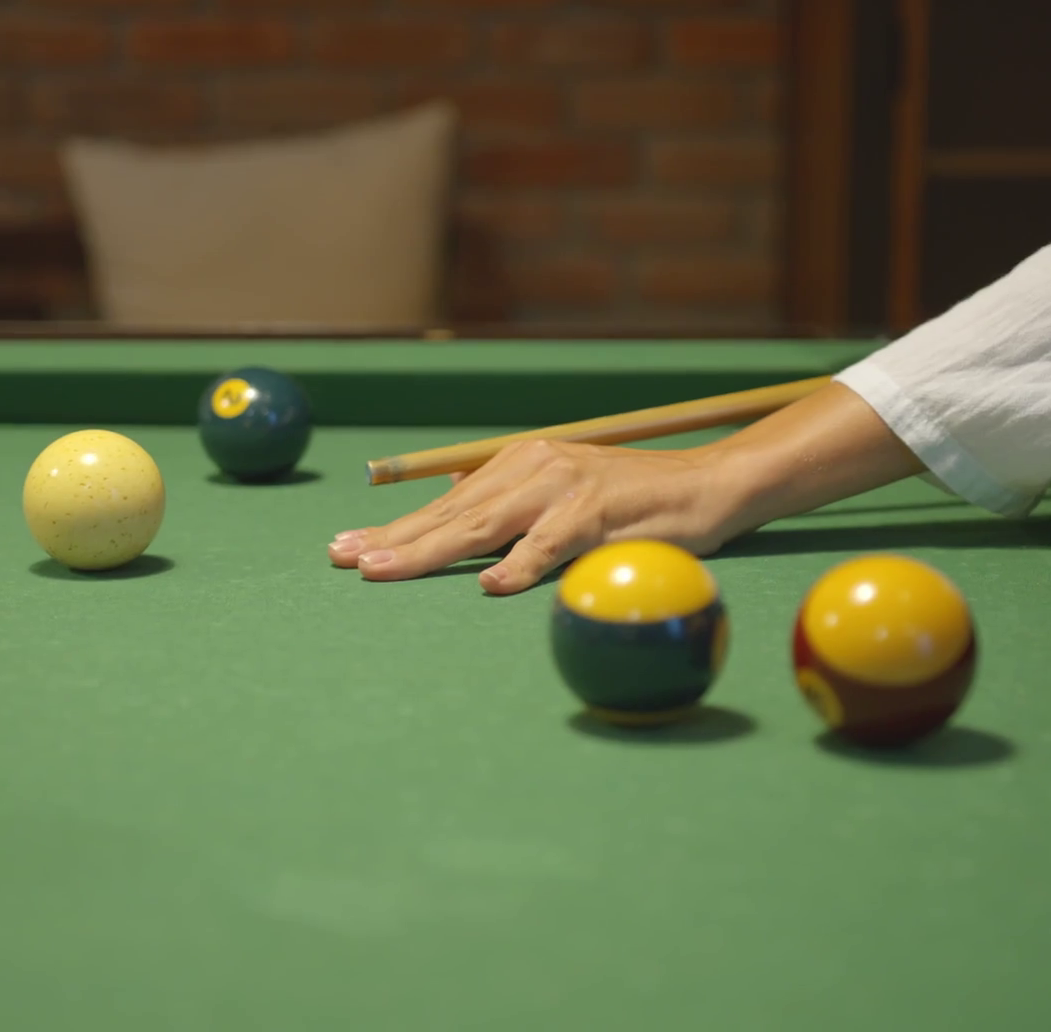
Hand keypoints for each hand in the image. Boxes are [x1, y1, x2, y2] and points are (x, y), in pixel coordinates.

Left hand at [325, 381, 925, 593]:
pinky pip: (552, 543)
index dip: (394, 529)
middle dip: (392, 541)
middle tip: (342, 563)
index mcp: (519, 465)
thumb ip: (514, 511)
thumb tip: (455, 521)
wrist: (708, 486)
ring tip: (385, 572)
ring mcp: (566, 485)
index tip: (343, 551)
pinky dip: (522, 565)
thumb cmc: (632, 507)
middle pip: (452, 513)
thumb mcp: (562, 500)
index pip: (446, 503)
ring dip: (431, 551)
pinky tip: (490, 586)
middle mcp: (534, 466)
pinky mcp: (600, 509)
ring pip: (485, 524)